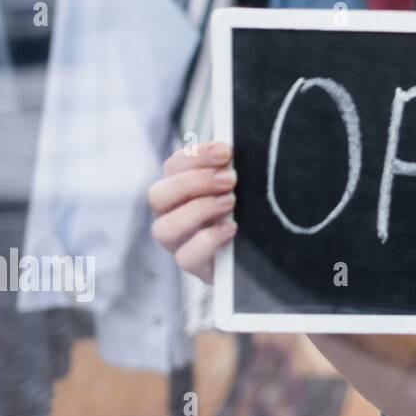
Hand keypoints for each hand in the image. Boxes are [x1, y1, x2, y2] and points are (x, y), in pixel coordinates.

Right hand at [148, 141, 237, 283]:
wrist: (257, 253)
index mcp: (180, 189)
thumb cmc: (247, 211)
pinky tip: (231, 228)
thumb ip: (233, 170)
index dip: (196, 155)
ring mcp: (177, 243)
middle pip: (158, 195)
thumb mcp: (242, 187)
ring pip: (163, 228)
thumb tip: (237, 150)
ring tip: (230, 202)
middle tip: (230, 178)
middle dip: (195, 182)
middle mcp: (171, 215)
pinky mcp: (192, 266)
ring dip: (198, 210)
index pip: (173, 166)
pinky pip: (186, 257)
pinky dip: (208, 240)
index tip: (226, 151)